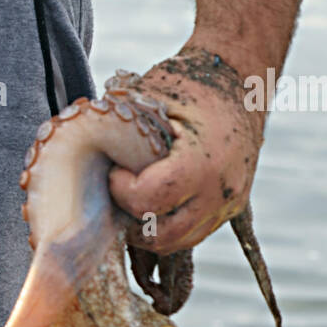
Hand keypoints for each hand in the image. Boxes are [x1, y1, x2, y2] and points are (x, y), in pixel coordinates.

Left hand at [108, 48, 263, 254]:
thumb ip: (122, 123)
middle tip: (117, 191)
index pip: (149, 199)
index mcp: (203, 162)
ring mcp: (228, 205)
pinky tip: (150, 204)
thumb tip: (81, 142)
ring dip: (147, 230)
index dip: (121, 189)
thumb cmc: (195, 83)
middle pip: (162, 235)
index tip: (114, 168)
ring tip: (131, 199)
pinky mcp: (229, 210)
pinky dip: (166, 227)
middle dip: (130, 218)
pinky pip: (192, 234)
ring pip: (178, 242)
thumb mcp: (155, 95)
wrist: (245, 83)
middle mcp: (220, 191)